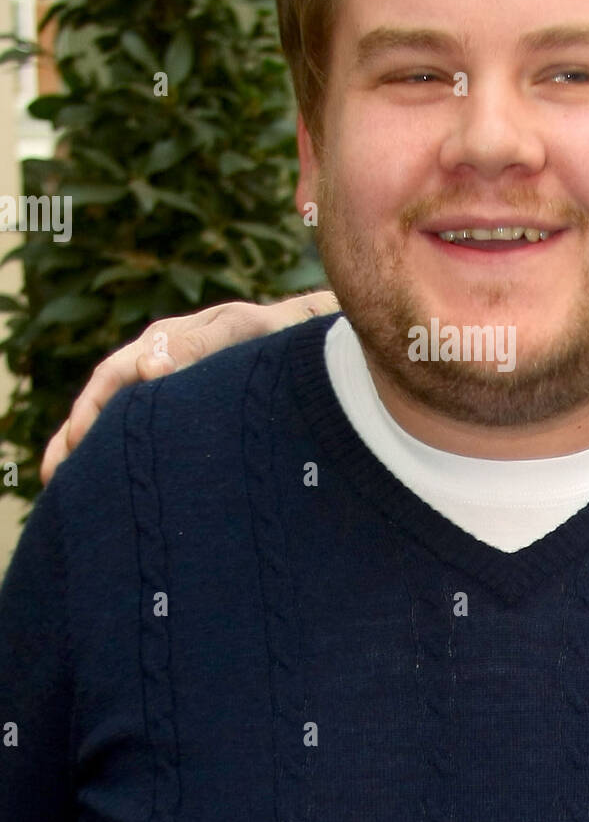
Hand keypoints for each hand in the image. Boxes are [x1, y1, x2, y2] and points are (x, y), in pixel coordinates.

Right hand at [40, 291, 340, 483]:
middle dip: (74, 436)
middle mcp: (154, 365)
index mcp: (162, 341)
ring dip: (86, 451)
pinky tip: (105, 486)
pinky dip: (115, 455)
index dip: (92, 407)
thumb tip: (150, 367)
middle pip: (101, 402)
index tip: (78, 440)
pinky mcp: (178, 416)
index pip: (113, 375)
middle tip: (54, 474)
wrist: (299, 342)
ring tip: (62, 488)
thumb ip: (199, 347)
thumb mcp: (238, 333)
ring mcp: (164, 391)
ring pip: (114, 421)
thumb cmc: (271, 337)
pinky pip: (138, 434)